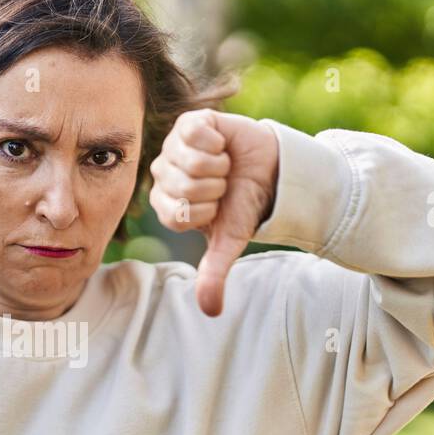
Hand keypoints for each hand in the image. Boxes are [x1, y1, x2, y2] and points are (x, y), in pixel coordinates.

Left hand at [149, 109, 279, 315]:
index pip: (176, 214)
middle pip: (183, 189)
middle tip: (222, 185)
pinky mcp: (189, 123)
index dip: (204, 212)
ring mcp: (173, 147)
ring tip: (223, 166)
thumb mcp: (230, 241)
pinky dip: (217, 141)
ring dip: (217, 167)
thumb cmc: (243, 204)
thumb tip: (210, 311)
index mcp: (165, 204)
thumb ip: (214, 273)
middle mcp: (163, 175)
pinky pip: (195, 134)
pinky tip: (222, 144)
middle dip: (213, 190)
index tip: (216, 208)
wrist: (270, 170)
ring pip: (191, 163)